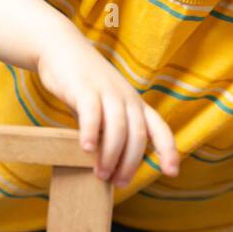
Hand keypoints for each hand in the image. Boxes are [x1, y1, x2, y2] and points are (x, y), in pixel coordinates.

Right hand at [35, 30, 180, 185]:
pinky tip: (85, 149)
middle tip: (118, 182)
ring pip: (117, 128)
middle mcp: (126, 98)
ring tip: (101, 174)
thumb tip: (110, 163)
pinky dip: (90, 133)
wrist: (61, 49)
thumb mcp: (104, 106)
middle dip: (130, 163)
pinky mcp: (84, 89)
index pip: (159, 129)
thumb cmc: (83, 84)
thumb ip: (109, 130)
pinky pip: (92, 114)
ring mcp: (106, 92)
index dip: (169, 151)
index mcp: (134, 104)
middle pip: (137, 135)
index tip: (171, 172)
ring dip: (111, 155)